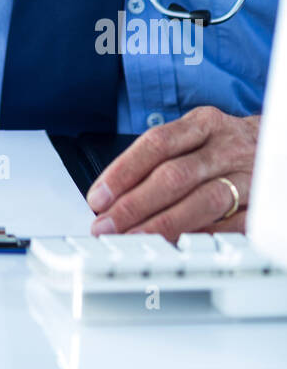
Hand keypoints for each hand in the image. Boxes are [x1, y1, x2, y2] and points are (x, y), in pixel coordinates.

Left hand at [86, 107, 259, 239]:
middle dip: (135, 204)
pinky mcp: (262, 203)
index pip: (156, 144)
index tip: (99, 197)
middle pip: (174, 175)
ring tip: (133, 238)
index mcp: (203, 124)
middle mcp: (225, 147)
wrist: (279, 145)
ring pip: (202, 201)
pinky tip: (178, 244)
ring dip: (163, 224)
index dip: (123, 172)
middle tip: (107, 225)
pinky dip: (204, 236)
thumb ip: (160, 159)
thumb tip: (113, 195)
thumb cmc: (225, 145)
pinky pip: (232, 224)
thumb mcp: (196, 135)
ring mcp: (247, 176)